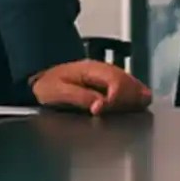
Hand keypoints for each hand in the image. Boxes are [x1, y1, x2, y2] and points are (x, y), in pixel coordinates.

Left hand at [31, 59, 152, 115]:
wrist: (43, 80)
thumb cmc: (49, 85)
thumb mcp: (58, 92)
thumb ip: (80, 97)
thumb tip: (100, 106)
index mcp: (91, 68)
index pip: (116, 80)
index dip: (114, 98)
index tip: (100, 110)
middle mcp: (105, 69)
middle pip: (130, 83)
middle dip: (126, 100)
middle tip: (112, 112)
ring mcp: (111, 75)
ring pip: (135, 86)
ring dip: (133, 100)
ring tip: (121, 112)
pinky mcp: (113, 84)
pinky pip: (133, 90)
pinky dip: (134, 100)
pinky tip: (127, 108)